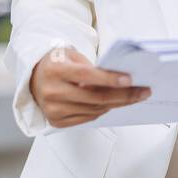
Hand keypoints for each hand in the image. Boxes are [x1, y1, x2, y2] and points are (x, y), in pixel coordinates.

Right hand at [29, 47, 150, 127]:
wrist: (34, 79)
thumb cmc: (58, 63)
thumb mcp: (71, 55)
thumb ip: (92, 66)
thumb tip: (121, 77)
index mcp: (55, 70)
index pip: (86, 76)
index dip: (109, 79)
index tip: (130, 80)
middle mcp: (52, 91)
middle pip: (95, 97)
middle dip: (123, 95)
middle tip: (143, 91)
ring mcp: (53, 109)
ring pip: (95, 109)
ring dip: (117, 103)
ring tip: (133, 96)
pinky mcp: (56, 121)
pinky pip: (88, 117)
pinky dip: (103, 110)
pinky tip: (114, 103)